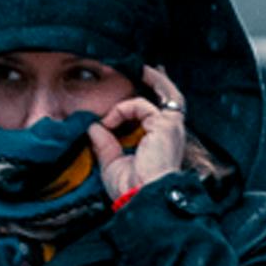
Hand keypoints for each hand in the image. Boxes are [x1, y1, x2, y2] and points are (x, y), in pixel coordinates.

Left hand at [92, 63, 189, 204]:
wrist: (144, 197)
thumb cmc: (133, 188)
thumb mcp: (113, 164)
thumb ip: (105, 144)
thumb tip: (93, 127)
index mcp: (163, 143)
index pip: (158, 113)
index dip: (146, 100)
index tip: (131, 95)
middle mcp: (172, 133)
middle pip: (171, 98)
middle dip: (158, 80)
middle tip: (143, 68)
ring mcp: (172, 127)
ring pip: (161, 96)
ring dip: (145, 85)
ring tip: (134, 75)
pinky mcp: (166, 125)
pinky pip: (141, 106)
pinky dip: (122, 110)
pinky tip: (110, 121)